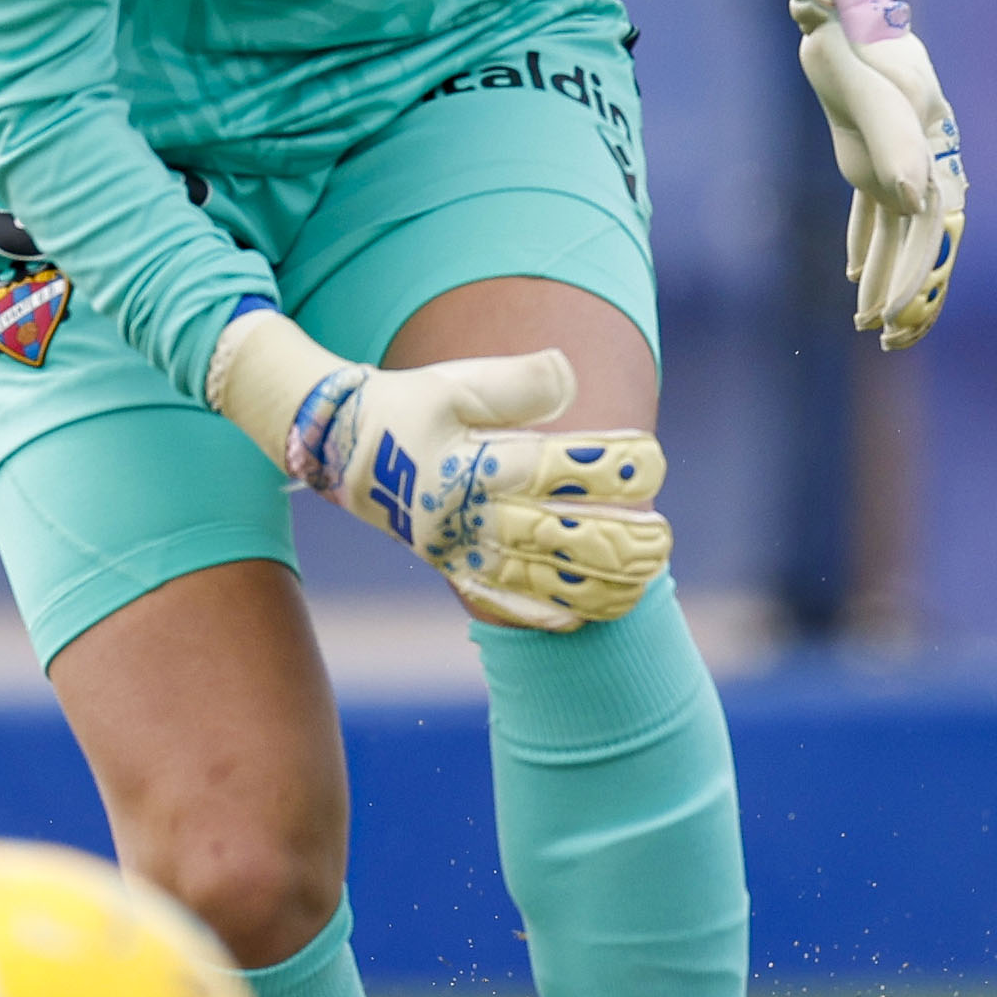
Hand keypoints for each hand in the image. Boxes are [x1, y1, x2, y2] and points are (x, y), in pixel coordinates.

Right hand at [203, 308, 671, 632]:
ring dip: (589, 583)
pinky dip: (534, 612)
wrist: (334, 444)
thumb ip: (514, 383)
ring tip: (643, 583)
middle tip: (662, 539)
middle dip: (610, 539)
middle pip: (548, 533)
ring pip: (530, 574)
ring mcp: (453, 546)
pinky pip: (492, 596)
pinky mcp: (445, 564)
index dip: (604, 466)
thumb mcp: (454, 382)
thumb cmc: (407, 404)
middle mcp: (461, 513)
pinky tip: (578, 621)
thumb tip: (570, 375)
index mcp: (466, 462)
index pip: (549, 467)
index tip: (653, 458)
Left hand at [767, 0, 962, 349]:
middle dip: (908, 293)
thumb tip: (910, 198)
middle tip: (887, 340)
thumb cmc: (863, 51)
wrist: (844, 19)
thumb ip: (893, 146)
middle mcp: (924, 166)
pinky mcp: (869, 161)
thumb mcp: (874, 95)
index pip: (932, 232)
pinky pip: (872, 214)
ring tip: (865, 324)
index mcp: (936, 155)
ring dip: (884, 279)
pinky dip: (865, 245)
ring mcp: (898, 165)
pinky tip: (853, 276)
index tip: (896, 313)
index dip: (918, 275)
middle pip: (921, 244)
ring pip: (896, 236)